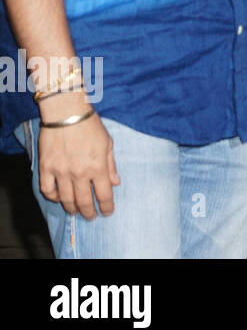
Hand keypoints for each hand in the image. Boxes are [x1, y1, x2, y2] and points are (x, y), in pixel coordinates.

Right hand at [36, 92, 119, 218]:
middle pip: (84, 202)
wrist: (66, 113)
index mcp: (97, 167)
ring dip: (72, 208)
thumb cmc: (90, 126)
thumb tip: (116, 183)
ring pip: (65, 199)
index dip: (106, 206)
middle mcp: (79, 173)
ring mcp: (61, 172)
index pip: (104, 195)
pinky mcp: (46, 168)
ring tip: (76, 211)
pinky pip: (47, 190)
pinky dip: (52, 197)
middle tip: (91, 217)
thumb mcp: (108, 143)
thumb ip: (111, 165)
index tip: (107, 212)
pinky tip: (58, 198)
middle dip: (89, 213)